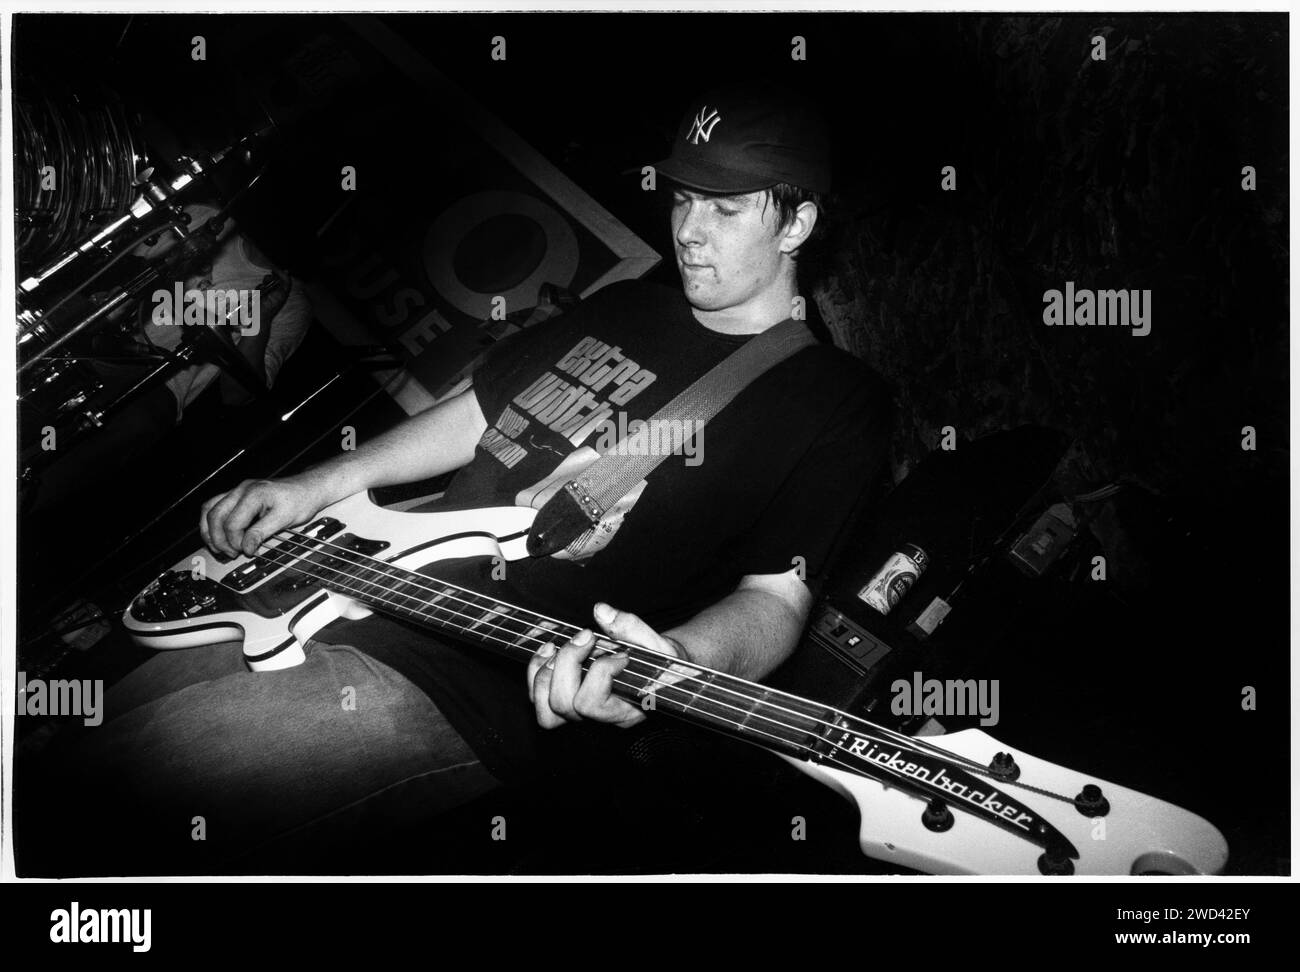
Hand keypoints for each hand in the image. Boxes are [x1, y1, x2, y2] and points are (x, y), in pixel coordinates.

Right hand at [200, 475, 328, 557]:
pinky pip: (216, 506)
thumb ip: (263, 532)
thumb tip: (247, 547)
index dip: (236, 542)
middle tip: (231, 553)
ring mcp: (239, 490)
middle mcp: (242, 489)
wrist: (310, 487)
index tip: (247, 552)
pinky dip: (214, 522)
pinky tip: (219, 535)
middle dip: (218, 539)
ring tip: (219, 548)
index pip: (232, 522)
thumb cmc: (301, 499)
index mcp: (254, 493)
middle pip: (215, 515)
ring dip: (210, 530)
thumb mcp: (285, 518)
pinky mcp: (240, 495)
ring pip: (210, 508)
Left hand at [526, 602, 692, 729]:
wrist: (665, 675)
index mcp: (626, 710)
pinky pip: (539, 700)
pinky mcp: (570, 702)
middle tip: (586, 637)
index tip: (620, 652)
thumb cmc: (665, 664)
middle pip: (565, 705)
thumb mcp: (660, 645)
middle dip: (567, 664)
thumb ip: (632, 628)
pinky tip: (548, 650)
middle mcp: (601, 719)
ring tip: (557, 647)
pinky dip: (536, 673)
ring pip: (546, 713)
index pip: (593, 704)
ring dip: (544, 674)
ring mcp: (583, 715)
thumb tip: (600, 611)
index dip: (599, 672)